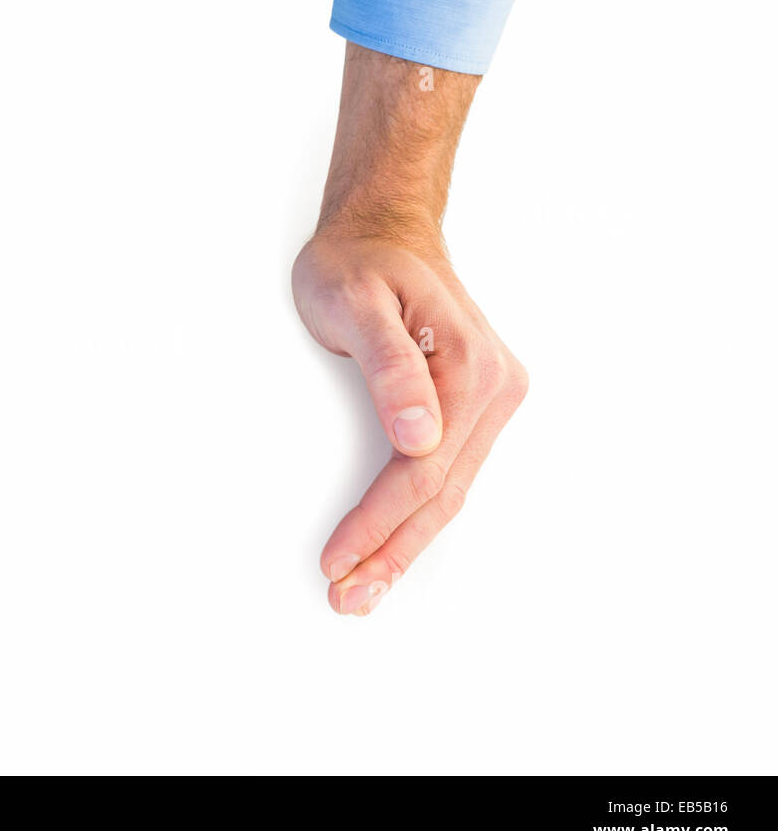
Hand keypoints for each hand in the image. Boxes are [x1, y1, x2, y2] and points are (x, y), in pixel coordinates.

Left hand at [297, 42, 527, 615]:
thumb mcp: (356, 302)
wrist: (382, 229)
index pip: (422, 470)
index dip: (377, 523)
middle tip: (347, 601)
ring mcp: (491, 398)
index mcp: (470, 367)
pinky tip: (392, 546)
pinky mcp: (475, 405)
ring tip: (363, 590)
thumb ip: (389, 366)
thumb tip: (422, 437)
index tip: (336, 560)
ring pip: (448, 492)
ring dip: (405, 545)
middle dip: (392, 552)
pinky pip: (447, 474)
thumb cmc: (358, 262)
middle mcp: (495, 387)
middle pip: (441, 493)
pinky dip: (416, 516)